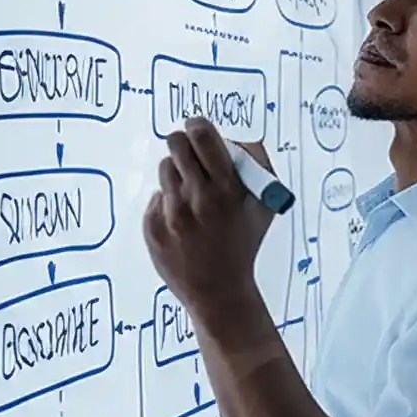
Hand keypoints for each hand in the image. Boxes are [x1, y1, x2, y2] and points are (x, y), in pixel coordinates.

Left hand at [143, 117, 277, 316]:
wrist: (219, 290)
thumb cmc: (243, 244)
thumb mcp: (264, 207)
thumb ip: (256, 167)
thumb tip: (235, 140)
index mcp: (227, 189)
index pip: (202, 136)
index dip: (199, 127)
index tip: (199, 130)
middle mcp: (196, 198)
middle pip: (176, 144)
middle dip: (184, 145)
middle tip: (190, 156)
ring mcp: (171, 213)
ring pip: (165, 169)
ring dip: (178, 176)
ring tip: (191, 198)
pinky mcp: (153, 226)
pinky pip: (156, 198)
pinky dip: (168, 204)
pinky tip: (183, 223)